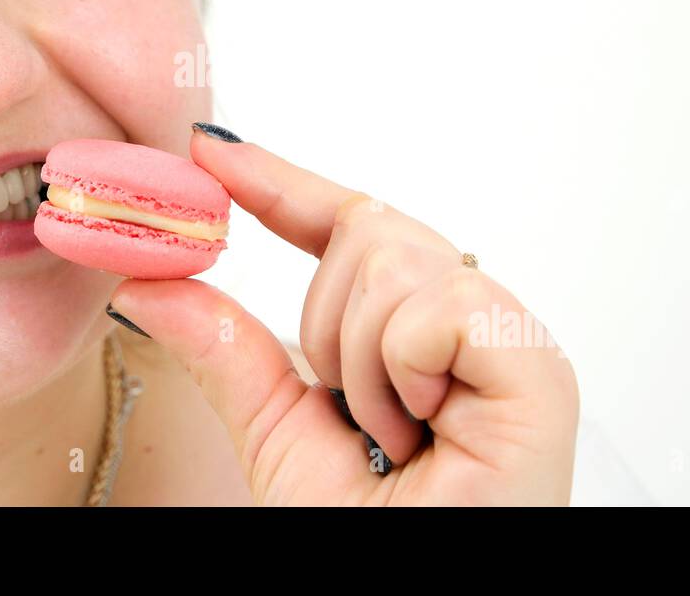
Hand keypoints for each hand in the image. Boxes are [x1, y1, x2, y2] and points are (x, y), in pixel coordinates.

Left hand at [107, 127, 579, 504]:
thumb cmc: (364, 540)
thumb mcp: (276, 434)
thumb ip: (224, 349)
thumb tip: (149, 281)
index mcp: (416, 335)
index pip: (349, 225)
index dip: (279, 182)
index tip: (211, 149)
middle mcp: (470, 326)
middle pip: (369, 231)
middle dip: (326, 324)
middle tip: (354, 414)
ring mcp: (510, 341)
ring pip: (394, 261)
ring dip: (361, 364)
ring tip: (395, 436)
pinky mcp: (540, 367)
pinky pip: (436, 306)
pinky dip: (402, 370)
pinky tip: (427, 428)